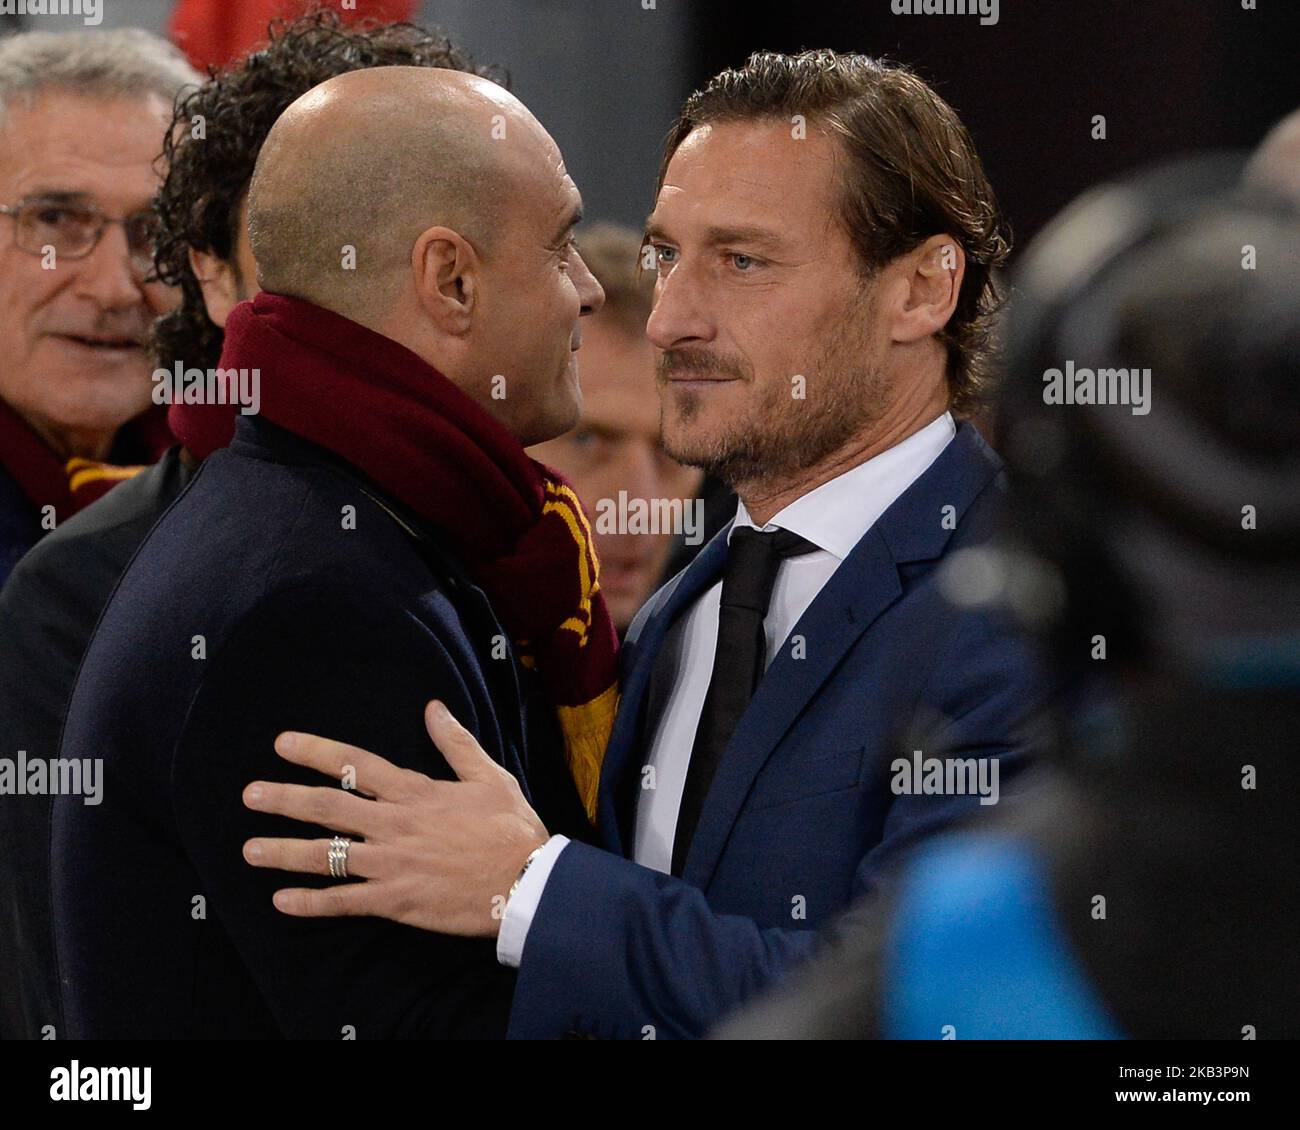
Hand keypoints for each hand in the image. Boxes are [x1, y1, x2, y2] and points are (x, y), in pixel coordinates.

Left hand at [242, 699, 548, 936]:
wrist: (526, 883)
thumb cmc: (511, 829)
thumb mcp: (489, 777)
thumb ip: (456, 743)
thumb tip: (433, 708)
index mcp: (415, 792)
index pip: (355, 764)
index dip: (316, 752)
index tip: (283, 745)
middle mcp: (394, 824)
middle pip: (328, 807)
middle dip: (285, 799)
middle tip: (249, 794)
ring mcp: (391, 864)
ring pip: (326, 855)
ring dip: (284, 852)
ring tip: (249, 850)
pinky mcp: (395, 900)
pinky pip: (344, 902)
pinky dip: (311, 903)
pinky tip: (281, 901)